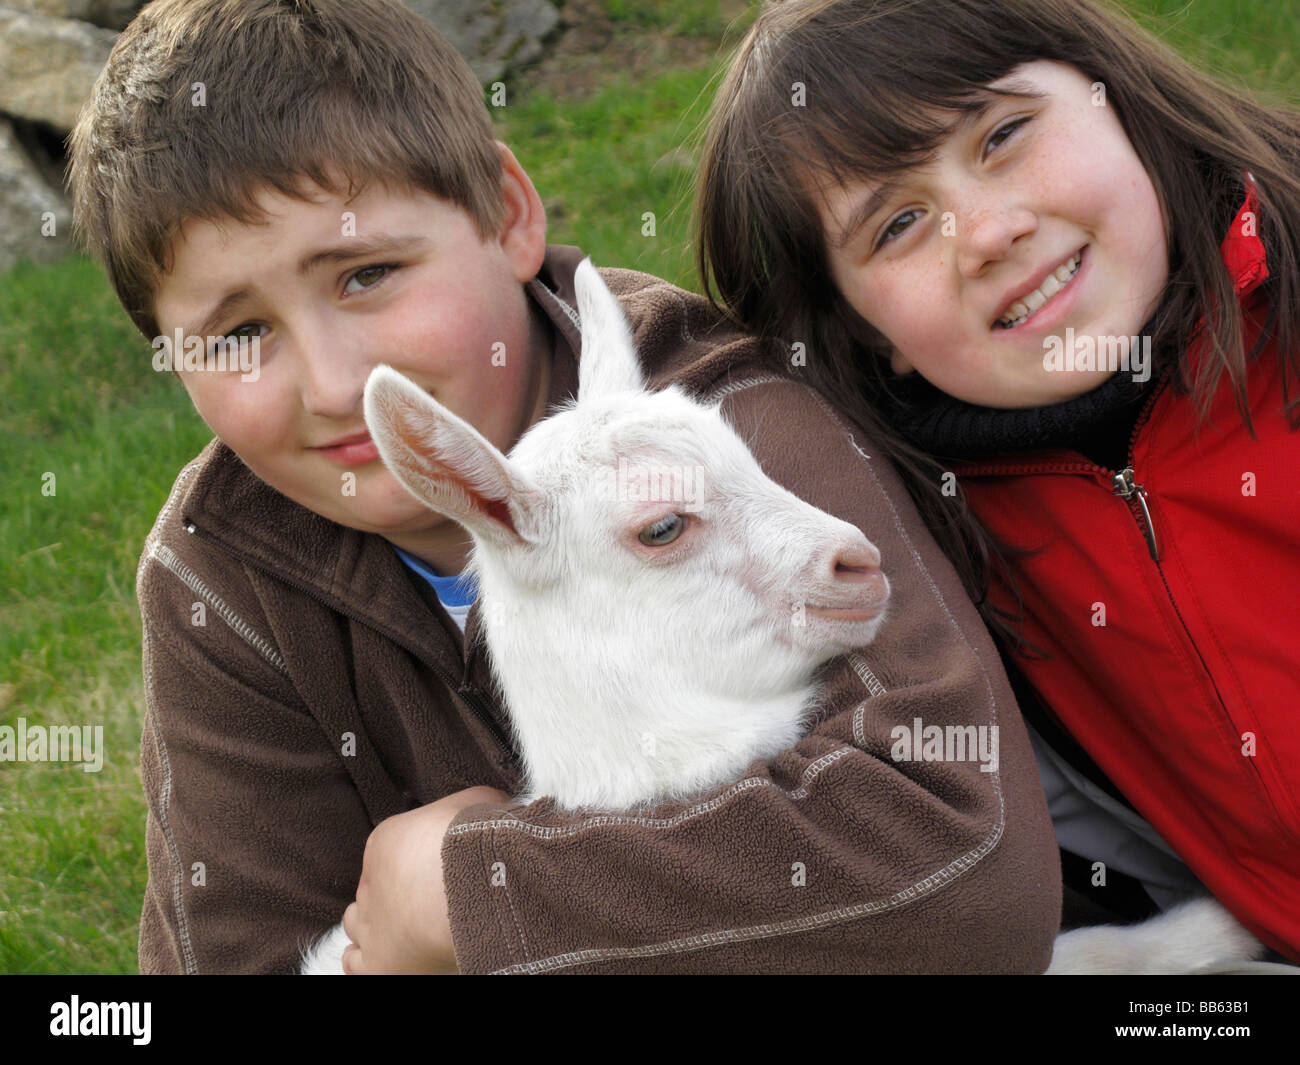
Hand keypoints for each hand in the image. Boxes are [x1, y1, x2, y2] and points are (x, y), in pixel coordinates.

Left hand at [340, 785, 511, 973]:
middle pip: (374, 888)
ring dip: (374, 924)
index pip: (390, 852)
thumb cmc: (476, 842)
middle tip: (422, 899)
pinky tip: (386, 956)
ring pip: (355, 922)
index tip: (434, 866)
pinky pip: (354, 963)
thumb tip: (493, 808)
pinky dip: (364, 959)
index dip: (412, 861)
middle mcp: (370, 883)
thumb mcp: (480, 803)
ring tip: (399, 928)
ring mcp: (370, 924)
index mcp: (386, 842)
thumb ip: (478, 805)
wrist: (475, 884)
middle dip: (394, 892)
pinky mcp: (376, 964)